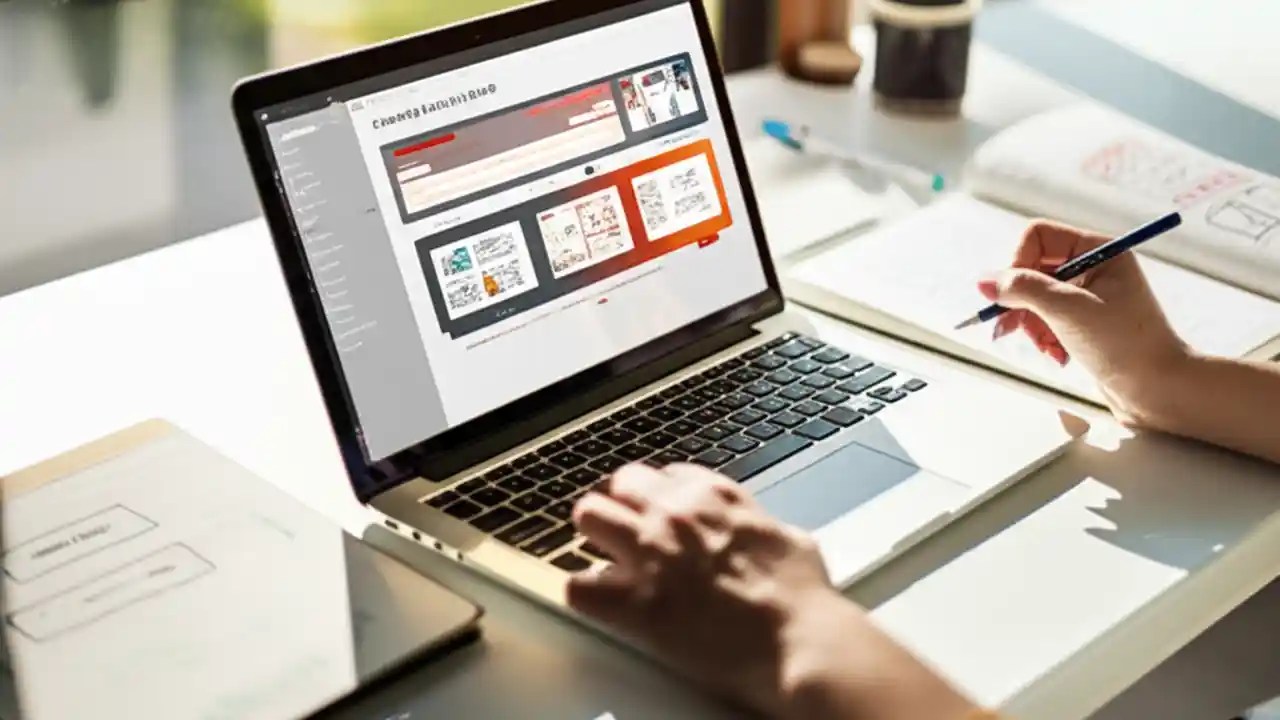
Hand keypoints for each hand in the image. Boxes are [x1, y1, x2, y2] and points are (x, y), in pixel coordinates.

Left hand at [568, 463, 977, 719]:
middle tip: (632, 538)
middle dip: (623, 508)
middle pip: (620, 484)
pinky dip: (588, 596)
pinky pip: (578, 586)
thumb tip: (766, 532)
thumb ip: (762, 525)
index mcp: (713, 496)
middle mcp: (675, 514)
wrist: (799, 642)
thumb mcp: (790, 539)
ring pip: (589, 516)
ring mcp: (650, 554)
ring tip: (610, 561)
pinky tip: (605, 605)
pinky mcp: (633, 602)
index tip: (663, 516)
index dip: (659, 498)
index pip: (663, 474)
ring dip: (597, 538)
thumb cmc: (803, 599)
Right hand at [978, 220, 1191, 423]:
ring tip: (1046, 348)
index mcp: (1098, 250)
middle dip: (1021, 301)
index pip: (1038, 236)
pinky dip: (1043, 337)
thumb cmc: (1125, 344)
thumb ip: (1024, 289)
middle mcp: (1093, 266)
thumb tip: (984, 282)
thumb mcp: (1069, 310)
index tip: (1009, 295)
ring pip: (1033, 297)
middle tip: (1009, 328)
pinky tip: (1057, 355)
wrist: (1159, 389)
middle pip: (1032, 268)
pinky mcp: (1083, 322)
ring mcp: (1088, 295)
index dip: (1017, 262)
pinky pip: (1045, 319)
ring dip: (1031, 324)